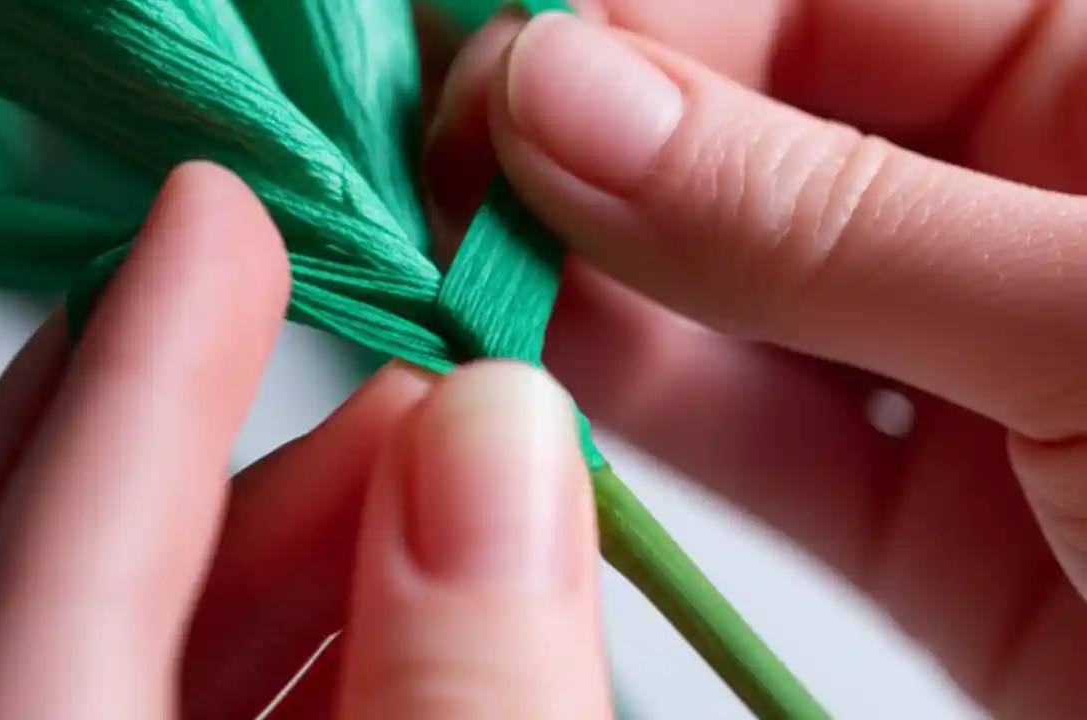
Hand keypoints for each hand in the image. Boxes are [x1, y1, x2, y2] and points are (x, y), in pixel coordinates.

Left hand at [0, 163, 611, 718]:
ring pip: (72, 670)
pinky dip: (271, 652)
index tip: (213, 220)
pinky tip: (399, 608)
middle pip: (0, 616)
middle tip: (373, 379)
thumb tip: (499, 446)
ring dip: (256, 557)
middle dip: (189, 459)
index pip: (40, 611)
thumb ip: (472, 696)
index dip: (134, 394)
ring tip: (424, 484)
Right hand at [421, 3, 1086, 716]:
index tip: (499, 71)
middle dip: (591, 153)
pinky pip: (760, 439)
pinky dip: (646, 418)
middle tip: (450, 182)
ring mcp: (976, 370)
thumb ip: (814, 212)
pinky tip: (546, 389)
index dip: (645, 24)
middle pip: (757, 139)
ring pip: (733, 295)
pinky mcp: (940, 519)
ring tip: (465, 285)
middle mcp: (1038, 213)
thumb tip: (568, 96)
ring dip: (592, 288)